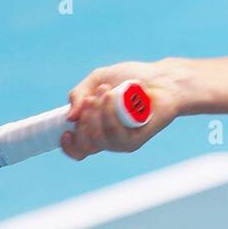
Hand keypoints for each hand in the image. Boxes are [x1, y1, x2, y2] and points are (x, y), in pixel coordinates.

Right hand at [61, 58, 183, 160]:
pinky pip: (114, 134)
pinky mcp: (135, 141)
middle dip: (84, 117)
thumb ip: (78, 95)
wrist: (161, 78)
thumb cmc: (131, 78)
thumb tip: (69, 117)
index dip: (68, 145)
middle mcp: (107, 139)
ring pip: (97, 138)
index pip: (78, 149)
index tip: (66, 130)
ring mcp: (121, 141)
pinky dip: (109, 114)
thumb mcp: (97, 79)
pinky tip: (115, 97)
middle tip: (94, 97)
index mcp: (95, 128)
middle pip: (84, 143)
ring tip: (107, 91)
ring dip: (96, 112)